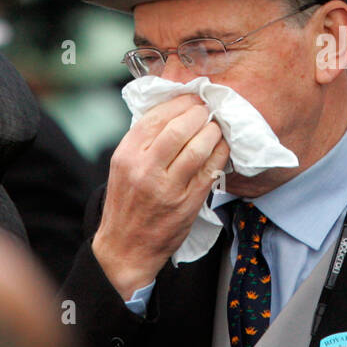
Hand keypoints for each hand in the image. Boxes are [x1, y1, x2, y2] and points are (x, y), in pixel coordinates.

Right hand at [92, 93, 230, 297]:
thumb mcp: (123, 167)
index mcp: (126, 155)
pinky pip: (210, 171)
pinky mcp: (187, 203)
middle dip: (199, 114)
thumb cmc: (127, 204)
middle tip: (208, 110)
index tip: (193, 98)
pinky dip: (220, 154)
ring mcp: (167, 188)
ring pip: (198, 148)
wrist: (125, 247)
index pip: (157, 117)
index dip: (180, 103)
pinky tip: (223, 147)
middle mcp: (145, 170)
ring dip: (213, 132)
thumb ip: (144, 141)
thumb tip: (175, 111)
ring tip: (217, 126)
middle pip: (179, 129)